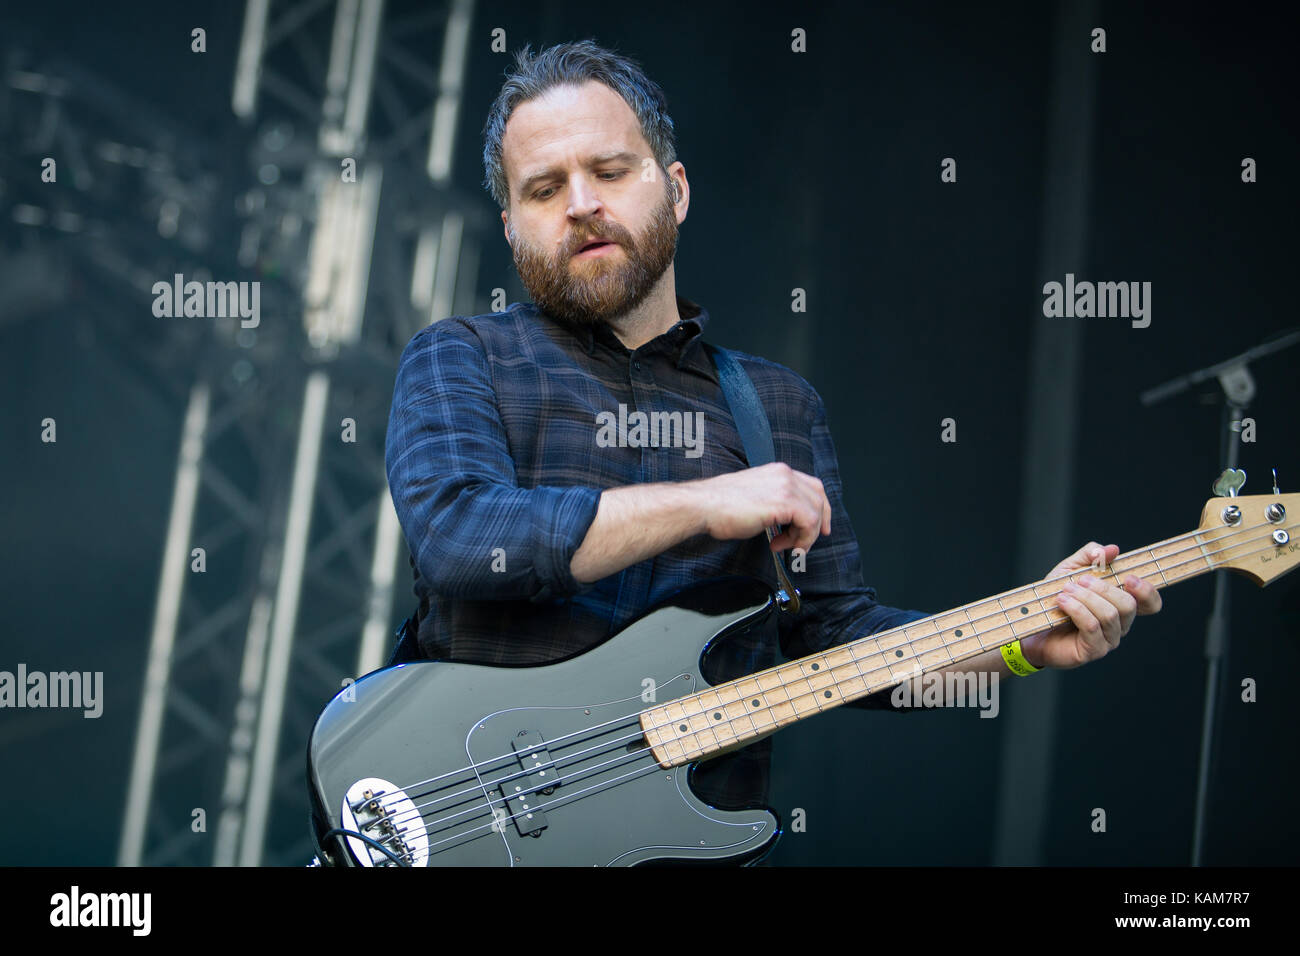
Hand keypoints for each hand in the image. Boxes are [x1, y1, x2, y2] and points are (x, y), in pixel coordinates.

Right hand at [697, 462, 831, 554]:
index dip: (820, 508)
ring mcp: (786, 486)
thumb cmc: (719, 506)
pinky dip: (801, 539)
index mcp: (777, 472)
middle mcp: (785, 475)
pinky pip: (808, 523)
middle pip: (819, 497)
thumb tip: (784, 521)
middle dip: (818, 522)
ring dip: (804, 535)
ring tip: (785, 546)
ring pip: (816, 512)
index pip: (812, 486)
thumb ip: (774, 503)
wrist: (703, 506)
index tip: (818, 526)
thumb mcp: (755, 498)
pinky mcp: (784, 502)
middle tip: (808, 542)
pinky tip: (781, 545)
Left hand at [1019, 542, 1162, 669]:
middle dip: (1103, 588)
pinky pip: (1092, 626)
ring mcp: (1108, 640)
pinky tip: (1061, 602)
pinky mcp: (1092, 651)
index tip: (1129, 578)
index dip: (1147, 591)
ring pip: (1109, 615)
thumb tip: (1112, 549)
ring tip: (1065, 591)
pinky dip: (1076, 609)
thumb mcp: (1070, 569)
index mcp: (1120, 605)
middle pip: (1128, 605)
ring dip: (1085, 598)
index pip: (1150, 603)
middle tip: (1080, 580)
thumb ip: (1090, 556)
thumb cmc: (1055, 598)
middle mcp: (1120, 624)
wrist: (1031, 624)